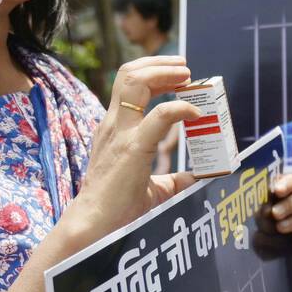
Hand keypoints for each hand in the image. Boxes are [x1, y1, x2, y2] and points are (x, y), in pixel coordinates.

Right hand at [61, 55, 199, 243]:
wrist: (96, 226)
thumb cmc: (119, 209)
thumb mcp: (152, 188)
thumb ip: (171, 180)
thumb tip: (194, 179)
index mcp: (115, 129)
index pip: (129, 85)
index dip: (155, 74)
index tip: (180, 79)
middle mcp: (114, 125)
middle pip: (129, 74)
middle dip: (160, 65)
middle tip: (185, 69)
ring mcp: (120, 134)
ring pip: (135, 82)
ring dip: (165, 73)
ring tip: (187, 76)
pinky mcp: (132, 148)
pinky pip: (159, 116)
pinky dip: (180, 108)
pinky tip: (195, 113)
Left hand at [253, 173, 291, 259]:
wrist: (261, 265)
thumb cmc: (255, 236)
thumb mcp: (251, 222)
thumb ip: (258, 212)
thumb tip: (264, 209)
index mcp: (285, 197)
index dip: (288, 183)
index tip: (277, 190)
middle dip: (290, 204)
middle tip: (275, 213)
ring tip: (280, 228)